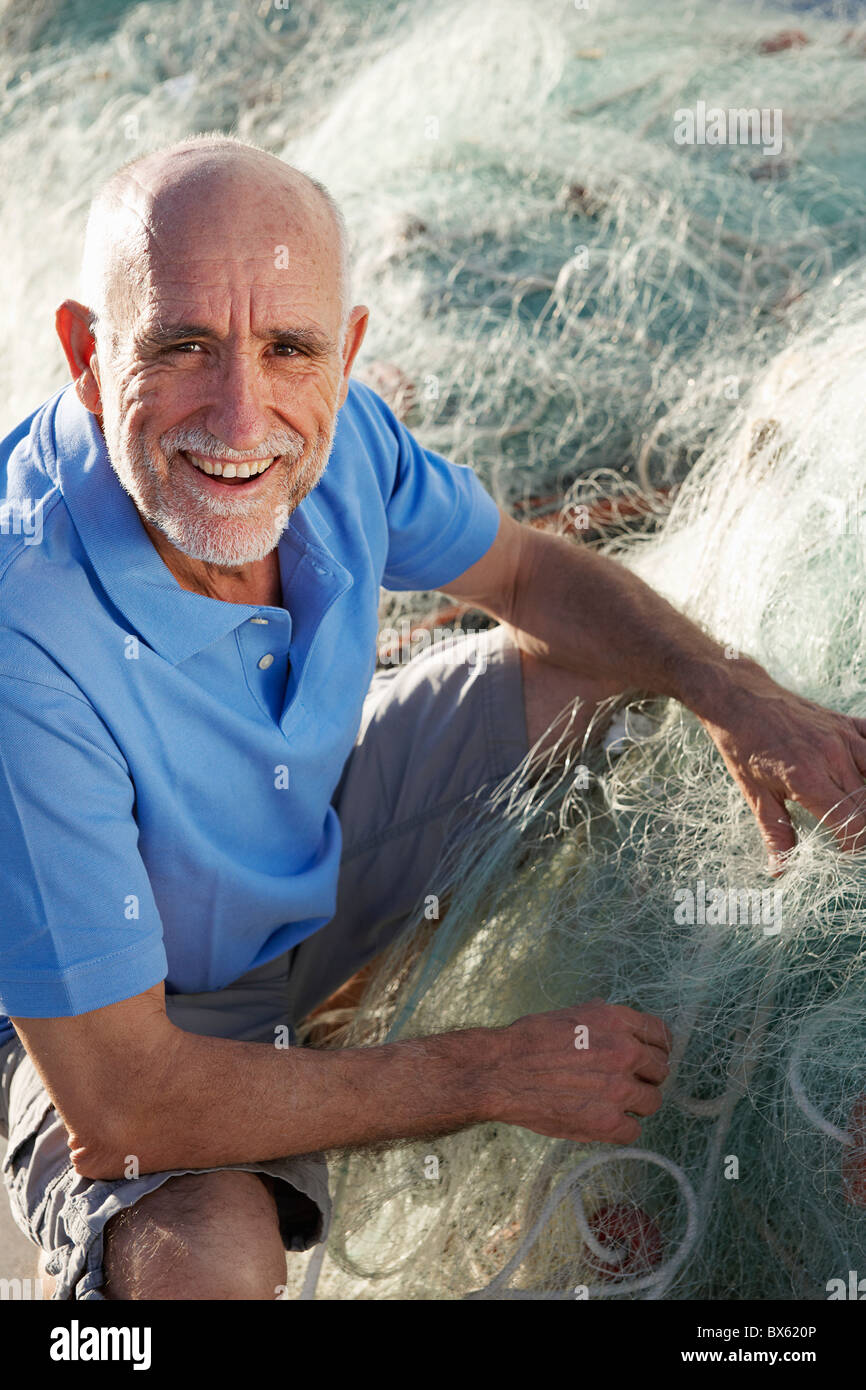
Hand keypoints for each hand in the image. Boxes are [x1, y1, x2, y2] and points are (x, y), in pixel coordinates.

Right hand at [487, 1000, 671, 1143]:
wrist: (501, 1071)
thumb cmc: (529, 1041)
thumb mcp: (571, 1014)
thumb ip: (602, 1019)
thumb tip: (615, 1020)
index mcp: (617, 1021)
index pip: (661, 1034)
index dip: (656, 1048)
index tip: (648, 1057)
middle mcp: (625, 1051)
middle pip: (661, 1069)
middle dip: (645, 1076)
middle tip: (624, 1081)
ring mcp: (620, 1088)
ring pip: (653, 1101)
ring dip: (636, 1103)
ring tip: (611, 1102)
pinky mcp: (608, 1121)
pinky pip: (634, 1130)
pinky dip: (621, 1128)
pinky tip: (602, 1120)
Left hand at [697, 658, 865, 870]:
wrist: (739, 698)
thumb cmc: (743, 745)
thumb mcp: (753, 792)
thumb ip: (774, 830)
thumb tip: (780, 869)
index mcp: (808, 779)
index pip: (852, 823)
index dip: (855, 845)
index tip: (847, 852)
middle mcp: (832, 757)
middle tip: (855, 836)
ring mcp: (843, 737)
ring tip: (860, 810)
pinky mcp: (846, 723)